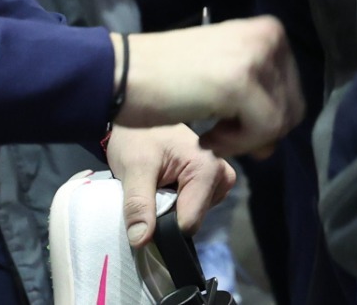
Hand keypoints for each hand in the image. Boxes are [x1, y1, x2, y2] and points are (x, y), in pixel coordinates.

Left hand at [103, 125, 235, 246]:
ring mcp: (222, 176)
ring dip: (174, 208)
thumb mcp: (133, 169)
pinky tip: (167, 186)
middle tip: (151, 192)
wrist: (140, 114)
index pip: (189, 220)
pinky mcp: (216, 179)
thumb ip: (138, 205)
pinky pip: (198, 204)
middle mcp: (223, 172)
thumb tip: (141, 241)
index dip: (163, 225)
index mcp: (208, 168)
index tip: (144, 212)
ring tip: (158, 187)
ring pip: (196, 214)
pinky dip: (179, 202)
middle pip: (195, 218)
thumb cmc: (138, 137)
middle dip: (170, 214)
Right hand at [118, 16, 303, 158]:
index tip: (228, 124)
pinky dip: (235, 145)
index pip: (293, 93)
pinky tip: (206, 137)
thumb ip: (257, 102)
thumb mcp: (224, 79)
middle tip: (218, 134)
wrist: (119, 73)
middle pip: (292, 109)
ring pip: (280, 122)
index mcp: (269, 31)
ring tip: (210, 134)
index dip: (265, 121)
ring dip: (244, 140)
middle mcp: (269, 37)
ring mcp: (256, 56)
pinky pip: (263, 130)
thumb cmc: (166, 80)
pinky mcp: (240, 82)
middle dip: (257, 133)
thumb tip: (275, 144)